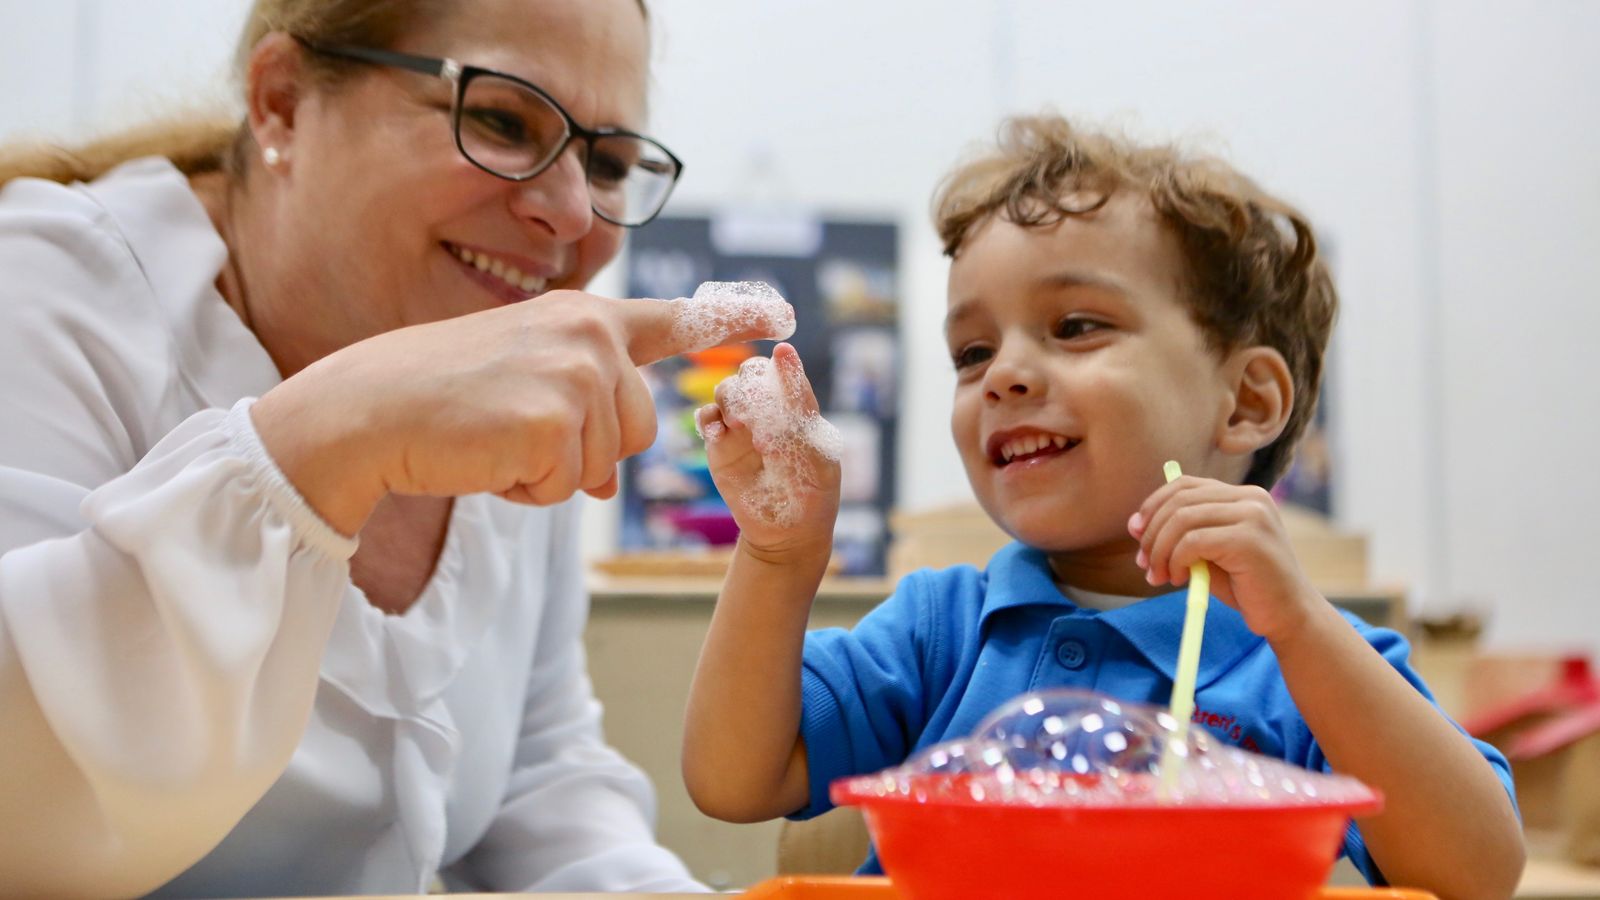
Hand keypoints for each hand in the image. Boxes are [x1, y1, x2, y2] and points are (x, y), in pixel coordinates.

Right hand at [252, 291, 792, 535]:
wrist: (370, 409)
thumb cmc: (439, 397)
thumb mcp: (521, 380)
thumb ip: (577, 408)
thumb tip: (602, 483)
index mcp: (583, 317)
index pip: (672, 321)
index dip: (730, 322)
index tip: (782, 315)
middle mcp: (589, 334)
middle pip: (640, 431)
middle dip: (585, 453)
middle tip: (513, 430)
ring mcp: (576, 374)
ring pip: (604, 467)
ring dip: (552, 473)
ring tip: (496, 437)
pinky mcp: (556, 419)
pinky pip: (566, 488)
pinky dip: (527, 489)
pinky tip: (487, 456)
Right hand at [695, 343, 839, 563]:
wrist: (787, 533)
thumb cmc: (813, 496)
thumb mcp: (820, 462)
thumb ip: (805, 426)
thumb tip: (787, 394)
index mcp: (799, 411)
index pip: (789, 378)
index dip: (786, 365)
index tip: (783, 353)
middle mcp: (769, 412)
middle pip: (751, 374)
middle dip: (751, 381)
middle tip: (754, 411)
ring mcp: (741, 427)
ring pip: (726, 391)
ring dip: (731, 399)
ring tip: (739, 424)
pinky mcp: (719, 445)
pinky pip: (706, 418)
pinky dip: (708, 418)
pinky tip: (718, 433)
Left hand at [1128, 475, 1321, 643]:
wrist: (1288, 616)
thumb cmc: (1247, 586)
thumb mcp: (1209, 552)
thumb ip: (1181, 534)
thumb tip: (1135, 523)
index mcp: (1244, 495)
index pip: (1184, 485)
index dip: (1153, 505)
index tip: (1136, 532)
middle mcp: (1251, 498)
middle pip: (1179, 500)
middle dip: (1152, 532)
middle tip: (1143, 563)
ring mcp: (1253, 516)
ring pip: (1182, 520)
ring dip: (1160, 550)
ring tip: (1158, 576)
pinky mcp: (1248, 539)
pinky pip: (1192, 542)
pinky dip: (1175, 560)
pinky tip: (1180, 579)